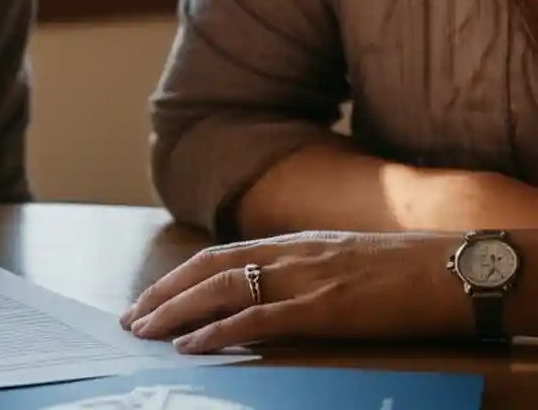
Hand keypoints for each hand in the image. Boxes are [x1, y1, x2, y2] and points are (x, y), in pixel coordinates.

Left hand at [119, 232, 472, 353]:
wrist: (455, 269)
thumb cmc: (406, 270)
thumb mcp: (342, 258)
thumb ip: (302, 268)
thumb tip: (268, 290)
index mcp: (293, 242)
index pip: (220, 255)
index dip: (181, 276)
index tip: (151, 297)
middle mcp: (290, 254)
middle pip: (209, 269)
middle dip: (164, 294)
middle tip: (132, 319)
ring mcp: (305, 278)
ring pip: (223, 290)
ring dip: (177, 311)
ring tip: (146, 331)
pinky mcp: (324, 308)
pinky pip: (258, 319)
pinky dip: (219, 331)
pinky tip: (192, 344)